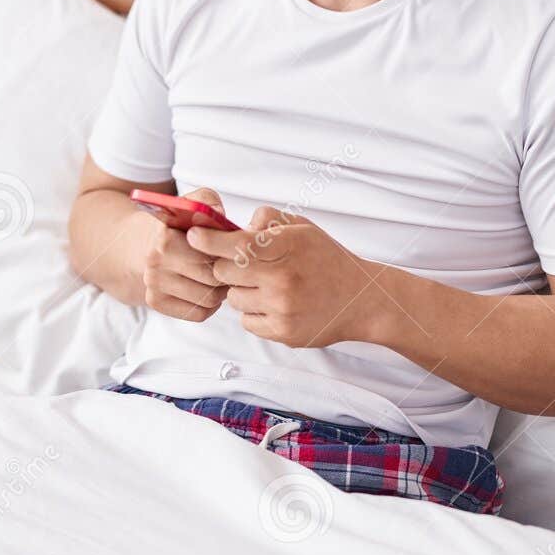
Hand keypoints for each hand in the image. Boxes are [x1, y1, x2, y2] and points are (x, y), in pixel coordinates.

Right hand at [132, 187, 229, 322]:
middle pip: (213, 281)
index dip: (228, 255)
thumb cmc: (173, 225)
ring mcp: (154, 286)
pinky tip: (206, 289)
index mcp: (166, 241)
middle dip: (226, 274)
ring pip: (209, 300)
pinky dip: (208, 305)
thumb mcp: (188, 204)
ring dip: (220, 290)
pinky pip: (198, 313)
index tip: (231, 251)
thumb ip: (206, 201)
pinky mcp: (156, 302)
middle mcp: (155, 265)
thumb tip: (219, 212)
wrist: (139, 244)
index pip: (213, 258)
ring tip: (218, 276)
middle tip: (230, 266)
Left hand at [186, 205, 377, 346]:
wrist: (361, 300)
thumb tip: (234, 227)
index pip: (235, 244)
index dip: (208, 240)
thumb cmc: (327, 259)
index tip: (192, 235)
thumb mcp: (303, 228)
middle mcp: (282, 279)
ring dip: (241, 291)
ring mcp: (282, 308)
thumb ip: (268, 220)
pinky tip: (274, 304)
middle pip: (225, 272)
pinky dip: (253, 312)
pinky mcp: (283, 333)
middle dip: (226, 266)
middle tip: (242, 264)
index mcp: (287, 247)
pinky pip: (247, 321)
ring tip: (266, 285)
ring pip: (234, 298)